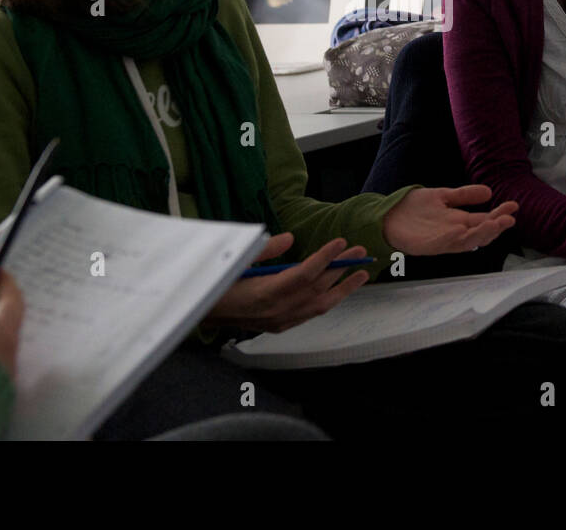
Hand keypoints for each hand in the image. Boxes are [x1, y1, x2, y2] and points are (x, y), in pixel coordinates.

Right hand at [204, 233, 369, 333]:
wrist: (203, 313)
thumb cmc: (217, 284)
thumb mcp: (235, 260)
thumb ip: (264, 250)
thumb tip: (290, 239)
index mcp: (266, 293)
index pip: (305, 274)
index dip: (325, 258)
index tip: (341, 242)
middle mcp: (278, 310)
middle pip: (318, 287)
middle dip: (341, 268)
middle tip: (360, 251)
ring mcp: (281, 321)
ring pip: (320, 304)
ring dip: (343, 288)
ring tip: (362, 273)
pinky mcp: (280, 326)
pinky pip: (311, 313)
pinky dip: (328, 300)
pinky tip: (338, 290)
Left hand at [382, 185, 515, 255]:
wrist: (386, 215)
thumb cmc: (412, 208)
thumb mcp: (442, 196)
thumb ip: (464, 195)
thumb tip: (489, 191)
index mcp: (459, 221)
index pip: (484, 219)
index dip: (499, 214)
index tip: (513, 205)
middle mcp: (454, 232)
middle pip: (480, 232)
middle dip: (495, 226)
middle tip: (508, 218)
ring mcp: (442, 240)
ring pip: (467, 241)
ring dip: (481, 234)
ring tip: (494, 224)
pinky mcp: (428, 246)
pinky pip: (444, 243)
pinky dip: (454, 238)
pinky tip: (461, 230)